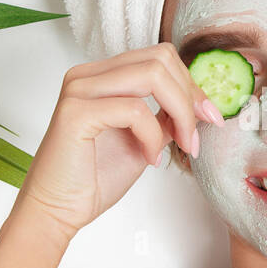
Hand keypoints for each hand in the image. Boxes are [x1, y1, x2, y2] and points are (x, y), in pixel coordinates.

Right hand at [12, 42, 223, 243]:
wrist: (57, 211)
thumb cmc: (93, 179)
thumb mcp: (144, 140)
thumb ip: (165, 117)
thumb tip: (198, 104)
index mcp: (102, 76)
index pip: (159, 57)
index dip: (191, 85)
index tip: (209, 116)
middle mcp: (88, 76)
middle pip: (159, 59)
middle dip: (190, 97)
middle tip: (197, 134)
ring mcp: (79, 90)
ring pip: (152, 75)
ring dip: (179, 113)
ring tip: (182, 146)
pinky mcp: (75, 113)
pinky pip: (134, 110)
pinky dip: (153, 136)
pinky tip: (150, 159)